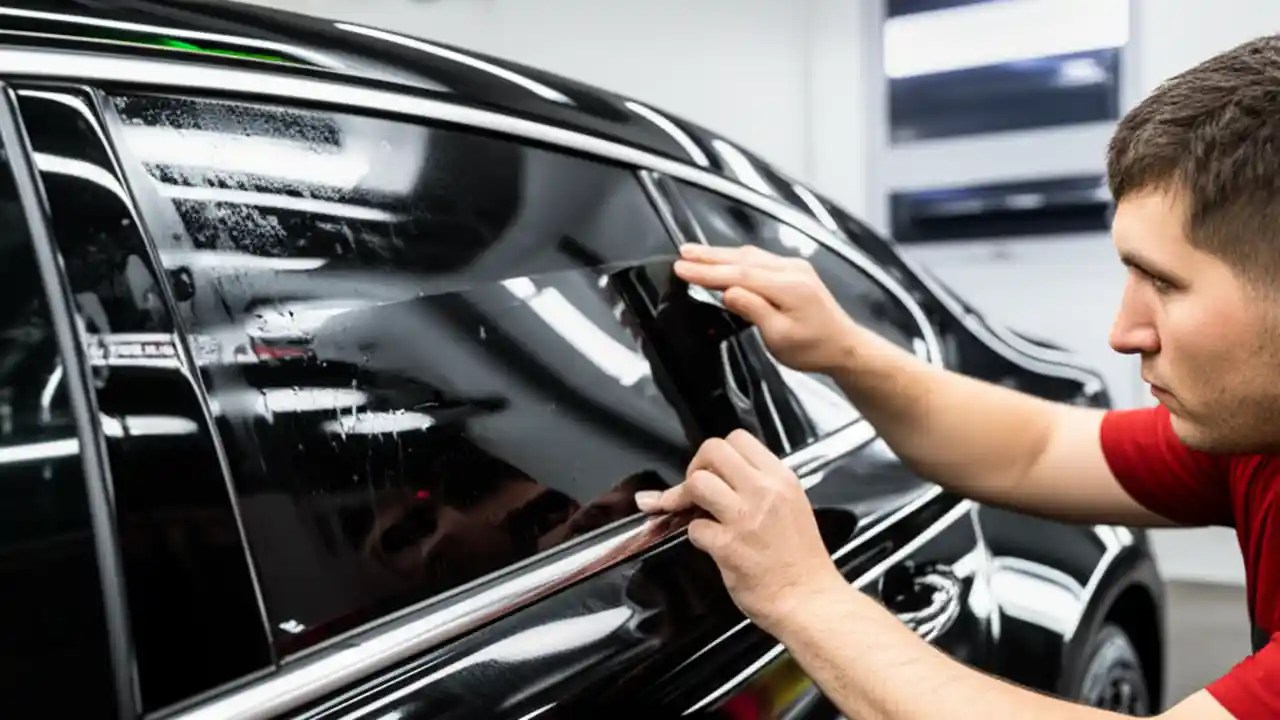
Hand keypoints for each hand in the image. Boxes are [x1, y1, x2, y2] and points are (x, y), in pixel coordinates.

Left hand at [634, 429, 845, 635]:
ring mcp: (745, 518)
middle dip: (695, 468)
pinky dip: (696, 536)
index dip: (717, 455)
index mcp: (781, 479)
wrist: (810, 601)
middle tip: (696, 490)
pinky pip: (693, 527)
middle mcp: (764, 492)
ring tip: (694, 514)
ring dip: (686, 498)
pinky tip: (710, 544)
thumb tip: (723, 478)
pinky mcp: (728, 546)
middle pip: (712, 450)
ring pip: (696, 482)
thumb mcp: (791, 507)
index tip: (713, 471)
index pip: (738, 438)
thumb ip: (761, 487)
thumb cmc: (801, 562)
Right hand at [673, 243, 860, 373]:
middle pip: (743, 259)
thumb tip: (728, 293)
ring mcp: (793, 267)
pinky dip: (737, 259)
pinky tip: (723, 259)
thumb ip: (754, 310)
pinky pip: (759, 259)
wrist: (844, 346)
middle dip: (710, 256)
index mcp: (788, 286)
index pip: (739, 274)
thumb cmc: (813, 348)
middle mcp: (791, 269)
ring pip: (750, 256)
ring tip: (694, 253)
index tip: (682, 268)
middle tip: (682, 253)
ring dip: (721, 254)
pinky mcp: (793, 271)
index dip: (709, 271)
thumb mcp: (780, 337)